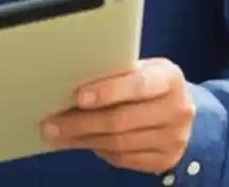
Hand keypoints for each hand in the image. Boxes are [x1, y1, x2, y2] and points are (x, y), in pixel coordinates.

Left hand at [40, 58, 195, 173]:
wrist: (177, 108)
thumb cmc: (147, 82)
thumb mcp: (138, 69)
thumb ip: (113, 73)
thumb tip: (66, 82)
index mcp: (169, 79)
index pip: (138, 84)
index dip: (108, 91)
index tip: (78, 97)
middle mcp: (177, 109)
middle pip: (122, 120)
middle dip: (81, 122)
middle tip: (50, 123)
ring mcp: (173, 138)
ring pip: (119, 143)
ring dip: (82, 139)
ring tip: (56, 134)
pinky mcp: (165, 159)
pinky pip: (123, 158)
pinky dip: (97, 150)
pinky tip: (78, 142)